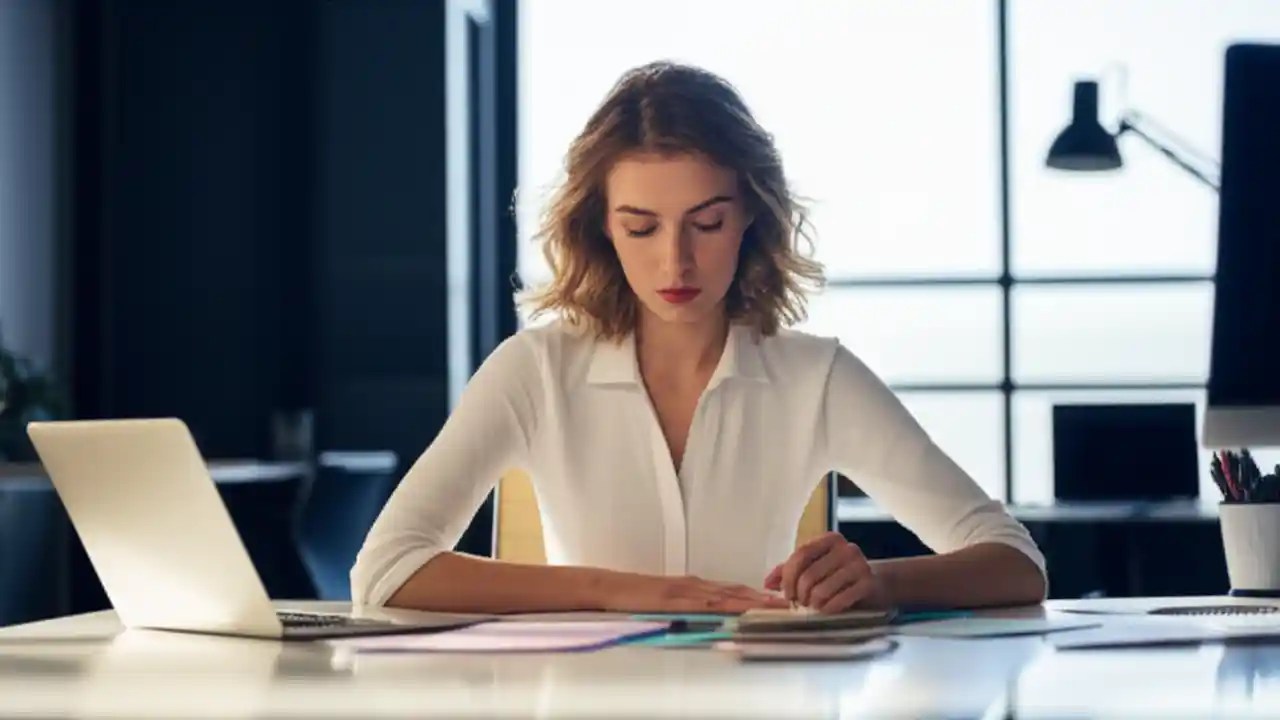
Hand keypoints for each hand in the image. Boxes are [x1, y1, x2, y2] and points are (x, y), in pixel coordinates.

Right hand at [603, 573, 791, 613]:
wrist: (612, 588)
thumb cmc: (638, 597)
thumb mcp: (670, 602)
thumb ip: (690, 607)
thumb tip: (712, 618)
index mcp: (696, 586)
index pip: (733, 591)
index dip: (757, 596)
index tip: (778, 601)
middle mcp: (695, 585)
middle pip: (735, 591)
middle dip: (762, 598)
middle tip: (787, 604)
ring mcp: (685, 591)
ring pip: (725, 596)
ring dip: (750, 601)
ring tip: (772, 606)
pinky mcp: (673, 599)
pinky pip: (702, 604)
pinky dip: (721, 607)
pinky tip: (735, 610)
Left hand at [764, 532, 890, 613]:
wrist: (879, 584)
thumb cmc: (840, 575)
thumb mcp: (816, 567)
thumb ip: (789, 571)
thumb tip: (766, 584)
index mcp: (829, 540)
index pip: (800, 555)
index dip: (788, 577)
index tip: (786, 594)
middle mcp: (845, 548)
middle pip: (809, 575)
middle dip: (800, 594)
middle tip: (802, 603)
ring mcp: (859, 565)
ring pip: (822, 589)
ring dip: (814, 604)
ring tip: (816, 606)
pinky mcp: (868, 584)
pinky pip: (839, 600)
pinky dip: (829, 609)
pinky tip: (828, 610)